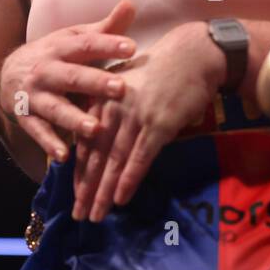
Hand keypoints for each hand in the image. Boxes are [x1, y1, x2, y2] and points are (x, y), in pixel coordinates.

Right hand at [0, 0, 137, 162]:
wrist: (7, 73)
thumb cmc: (55, 56)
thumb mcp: (75, 39)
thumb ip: (105, 28)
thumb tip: (131, 4)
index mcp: (62, 48)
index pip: (86, 44)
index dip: (108, 44)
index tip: (132, 47)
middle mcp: (47, 70)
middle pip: (72, 76)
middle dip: (95, 83)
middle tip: (120, 89)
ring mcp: (35, 95)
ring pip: (56, 108)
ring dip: (74, 119)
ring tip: (94, 128)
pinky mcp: (27, 117)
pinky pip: (38, 132)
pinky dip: (49, 144)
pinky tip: (64, 156)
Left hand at [73, 21, 226, 222]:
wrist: (193, 54)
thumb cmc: (161, 69)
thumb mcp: (125, 83)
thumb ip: (110, 108)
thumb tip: (102, 136)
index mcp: (102, 100)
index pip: (85, 142)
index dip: (80, 172)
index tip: (75, 195)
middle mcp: (113, 110)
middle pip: (95, 156)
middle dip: (86, 189)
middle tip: (79, 215)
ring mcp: (135, 117)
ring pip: (114, 162)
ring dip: (104, 192)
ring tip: (96, 215)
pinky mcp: (158, 124)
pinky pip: (139, 158)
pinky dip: (129, 180)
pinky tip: (121, 199)